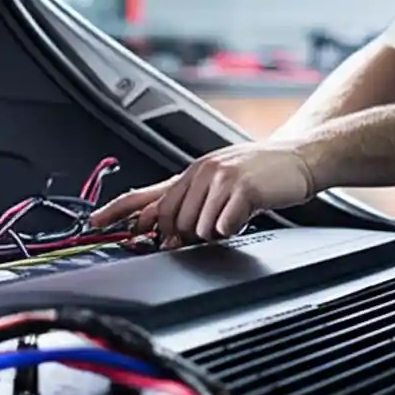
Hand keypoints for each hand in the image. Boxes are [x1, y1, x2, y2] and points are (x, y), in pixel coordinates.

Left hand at [89, 142, 317, 246]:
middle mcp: (202, 172)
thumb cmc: (262, 174)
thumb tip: (165, 235)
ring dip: (214, 232)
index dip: (118, 211)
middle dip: (186, 236)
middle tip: (213, 227)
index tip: (95, 223)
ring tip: (235, 215)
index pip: (147, 195)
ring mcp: (221, 179)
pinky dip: (232, 228)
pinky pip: (222, 227)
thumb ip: (193, 204)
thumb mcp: (222, 181)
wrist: (300, 158)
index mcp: (193, 172)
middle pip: (172, 222)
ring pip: (197, 229)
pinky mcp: (242, 190)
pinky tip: (245, 215)